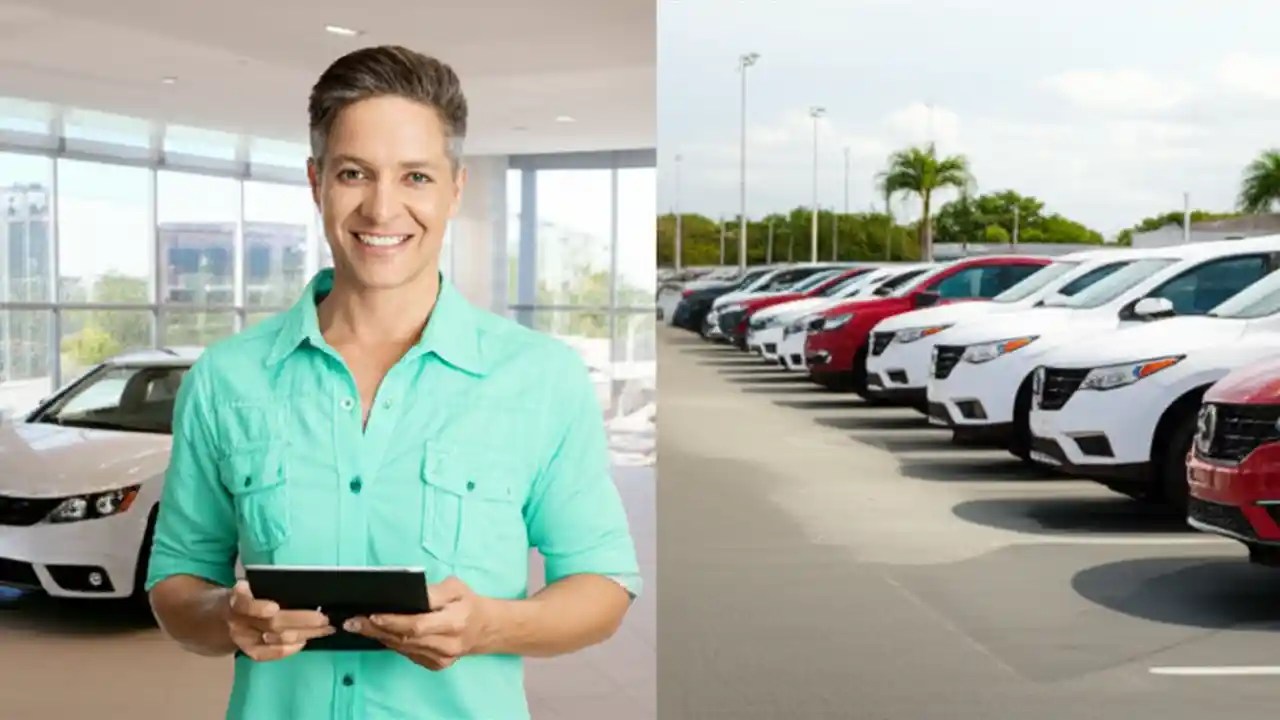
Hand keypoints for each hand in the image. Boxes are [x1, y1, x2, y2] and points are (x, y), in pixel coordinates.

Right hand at [226, 580, 334, 660]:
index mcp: (238, 598)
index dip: (258, 607)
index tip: (273, 608)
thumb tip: (305, 588)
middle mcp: (238, 620)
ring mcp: (242, 637)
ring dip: (303, 634)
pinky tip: (303, 643)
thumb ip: (267, 587)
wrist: (214, 617)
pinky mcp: (246, 650)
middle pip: (271, 624)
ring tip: (324, 630)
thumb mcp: (249, 586)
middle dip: (301, 621)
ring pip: (275, 639)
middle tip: (324, 618)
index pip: (245, 604)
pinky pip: (266, 654)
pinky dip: (287, 650)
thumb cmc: (244, 596)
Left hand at [345, 576, 492, 670]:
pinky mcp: (436, 664)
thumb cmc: (468, 603)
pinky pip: (408, 653)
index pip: (418, 624)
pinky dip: (392, 643)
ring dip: (379, 636)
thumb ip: (433, 591)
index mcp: (455, 621)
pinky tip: (378, 633)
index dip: (394, 621)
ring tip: (358, 625)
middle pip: (406, 638)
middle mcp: (448, 644)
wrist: (485, 628)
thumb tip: (407, 594)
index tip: (372, 615)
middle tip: (353, 621)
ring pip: (404, 647)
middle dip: (376, 629)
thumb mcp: (456, 587)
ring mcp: (441, 658)